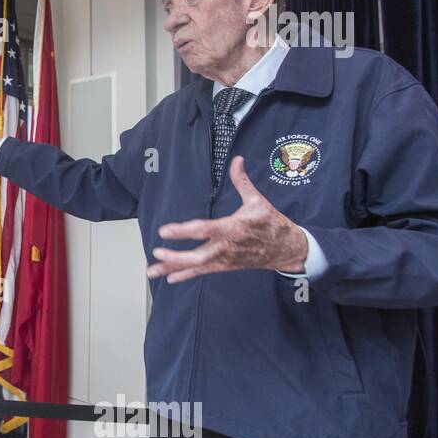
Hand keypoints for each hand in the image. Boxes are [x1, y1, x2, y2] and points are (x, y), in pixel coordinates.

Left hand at [146, 156, 308, 282]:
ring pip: (196, 267)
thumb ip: (242, 181)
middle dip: (175, 256)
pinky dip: (185, 275)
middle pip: (197, 255)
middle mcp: (226, 247)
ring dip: (173, 268)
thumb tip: (237, 160)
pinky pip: (202, 272)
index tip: (164, 230)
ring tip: (152, 271)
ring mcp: (225, 259)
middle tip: (156, 251)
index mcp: (233, 228)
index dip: (183, 231)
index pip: (203, 230)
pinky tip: (169, 277)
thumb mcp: (257, 201)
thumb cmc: (271, 223)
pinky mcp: (225, 266)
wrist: (286, 249)